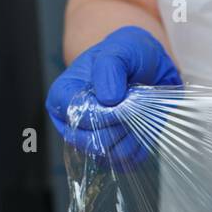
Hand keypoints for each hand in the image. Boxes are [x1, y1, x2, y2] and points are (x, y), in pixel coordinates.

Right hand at [46, 26, 180, 166]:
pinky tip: (144, 126)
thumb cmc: (128, 54)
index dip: (102, 113)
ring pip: (110, 156)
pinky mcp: (112, 153)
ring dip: (132, 136)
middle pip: (91, 142)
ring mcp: (92, 140)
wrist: (148, 67)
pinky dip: (140, 146)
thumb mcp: (121, 48)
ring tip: (140, 113)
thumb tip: (108, 99)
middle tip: (134, 106)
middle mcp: (73, 122)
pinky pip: (126, 162)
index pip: (76, 116)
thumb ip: (110, 67)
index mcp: (63, 95)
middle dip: (119, 126)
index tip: (121, 100)